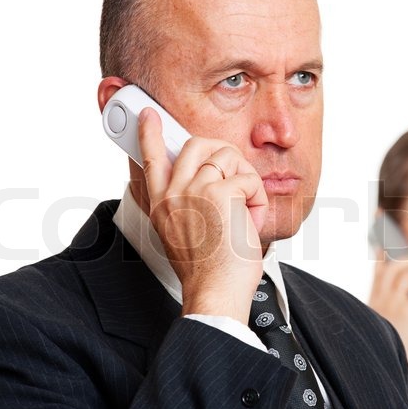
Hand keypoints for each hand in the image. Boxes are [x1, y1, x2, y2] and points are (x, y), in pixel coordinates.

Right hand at [137, 107, 268, 323]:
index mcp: (161, 204)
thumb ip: (186, 204)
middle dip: (223, 153)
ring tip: (244, 211)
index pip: (150, 159)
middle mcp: (172, 193)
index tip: (148, 115)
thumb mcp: (182, 234)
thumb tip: (207, 179)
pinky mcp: (219, 193)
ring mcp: (194, 190)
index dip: (150, 133)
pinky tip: (251, 222)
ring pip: (227, 156)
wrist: (214, 293)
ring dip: (245, 181)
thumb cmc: (207, 271)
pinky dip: (258, 200)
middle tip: (235, 177)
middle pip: (197, 144)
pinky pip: (249, 178)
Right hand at [369, 251, 407, 368]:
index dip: (382, 257)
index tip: (386, 245)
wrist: (391, 371)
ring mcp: (392, 306)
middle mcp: (380, 301)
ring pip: (407, 275)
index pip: (377, 273)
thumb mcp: (388, 328)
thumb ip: (394, 312)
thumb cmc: (394, 351)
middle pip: (392, 268)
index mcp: (373, 303)